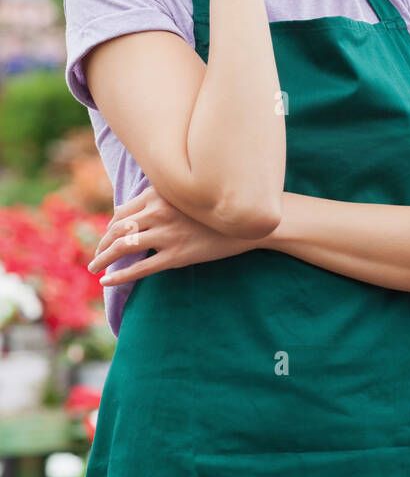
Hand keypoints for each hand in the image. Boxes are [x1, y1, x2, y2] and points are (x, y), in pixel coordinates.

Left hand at [87, 183, 258, 285]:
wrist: (246, 221)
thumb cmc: (215, 208)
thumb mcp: (184, 196)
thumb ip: (157, 199)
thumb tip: (126, 209)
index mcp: (159, 195)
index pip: (121, 213)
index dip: (109, 228)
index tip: (105, 238)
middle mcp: (159, 212)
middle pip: (117, 230)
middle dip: (101, 245)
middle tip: (95, 256)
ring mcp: (167, 234)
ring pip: (123, 247)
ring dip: (102, 259)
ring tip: (95, 267)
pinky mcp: (176, 256)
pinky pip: (140, 268)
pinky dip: (118, 276)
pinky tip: (106, 281)